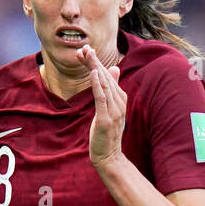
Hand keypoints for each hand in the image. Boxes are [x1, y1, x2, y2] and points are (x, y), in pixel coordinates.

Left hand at [79, 43, 126, 169]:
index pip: (109, 77)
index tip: (86, 51)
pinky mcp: (106, 119)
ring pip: (104, 85)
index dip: (97, 63)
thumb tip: (114, 68)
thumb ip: (111, 90)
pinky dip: (98, 85)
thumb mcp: (109, 109)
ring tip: (86, 55)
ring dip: (95, 68)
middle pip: (107, 78)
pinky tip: (94, 73)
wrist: (109, 156)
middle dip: (94, 62)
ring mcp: (114, 111)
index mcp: (121, 99)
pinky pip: (102, 99)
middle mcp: (120, 103)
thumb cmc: (106, 134)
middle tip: (83, 49)